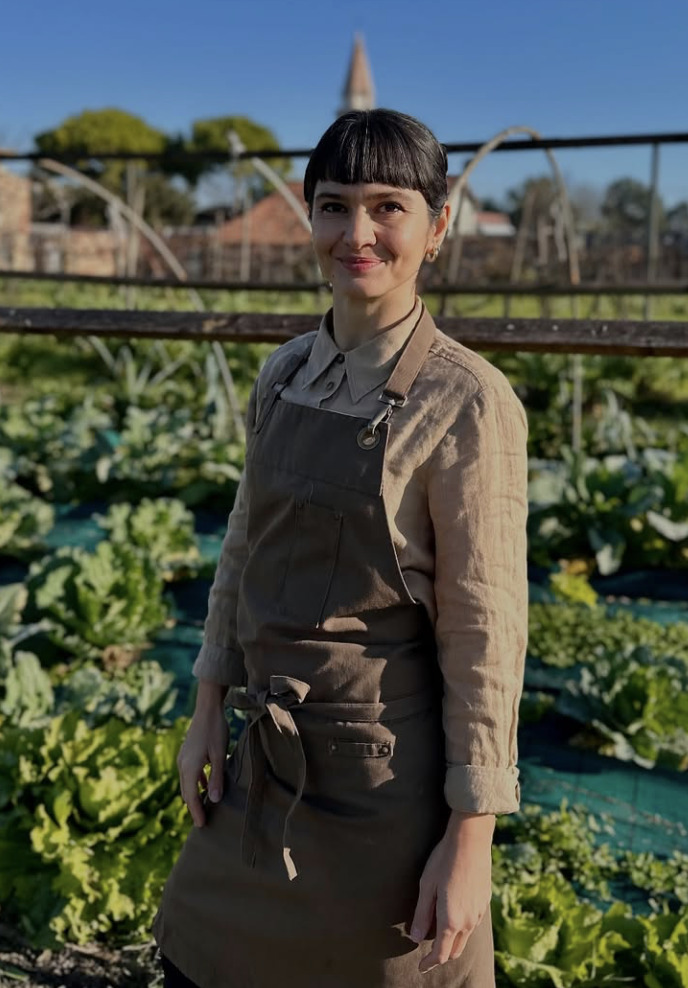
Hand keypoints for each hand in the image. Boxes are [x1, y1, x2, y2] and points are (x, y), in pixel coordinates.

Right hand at [177, 680, 228, 826]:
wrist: (207, 708)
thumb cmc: (216, 730)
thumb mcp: (220, 755)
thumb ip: (216, 777)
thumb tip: (214, 800)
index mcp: (189, 767)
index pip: (191, 797)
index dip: (196, 812)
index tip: (202, 826)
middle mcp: (182, 764)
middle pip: (186, 792)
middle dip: (194, 807)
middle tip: (202, 822)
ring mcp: (183, 758)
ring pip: (187, 783)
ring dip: (194, 795)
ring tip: (204, 807)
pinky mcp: (187, 753)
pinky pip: (189, 774)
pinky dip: (196, 783)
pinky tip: (205, 786)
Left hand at [409, 811, 494, 973]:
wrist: (471, 841)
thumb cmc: (444, 861)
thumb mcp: (426, 886)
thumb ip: (422, 914)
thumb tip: (415, 937)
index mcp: (451, 921)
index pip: (440, 954)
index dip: (429, 963)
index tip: (421, 967)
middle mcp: (468, 922)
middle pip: (454, 950)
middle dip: (441, 956)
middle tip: (428, 954)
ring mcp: (478, 912)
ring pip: (465, 938)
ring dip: (452, 942)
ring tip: (439, 935)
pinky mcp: (484, 902)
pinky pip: (472, 924)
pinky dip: (462, 928)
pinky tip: (454, 917)